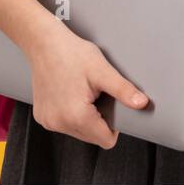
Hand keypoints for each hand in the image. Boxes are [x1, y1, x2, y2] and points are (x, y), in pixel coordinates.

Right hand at [25, 18, 149, 148]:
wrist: (44, 43)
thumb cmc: (72, 54)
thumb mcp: (103, 71)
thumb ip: (123, 91)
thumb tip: (142, 103)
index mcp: (76, 116)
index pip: (106, 140)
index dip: (115, 125)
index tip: (112, 105)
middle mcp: (59, 123)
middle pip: (92, 137)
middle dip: (99, 119)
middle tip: (96, 94)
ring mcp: (48, 121)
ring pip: (79, 132)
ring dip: (85, 117)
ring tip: (82, 92)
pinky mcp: (42, 117)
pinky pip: (64, 124)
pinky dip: (71, 114)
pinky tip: (70, 94)